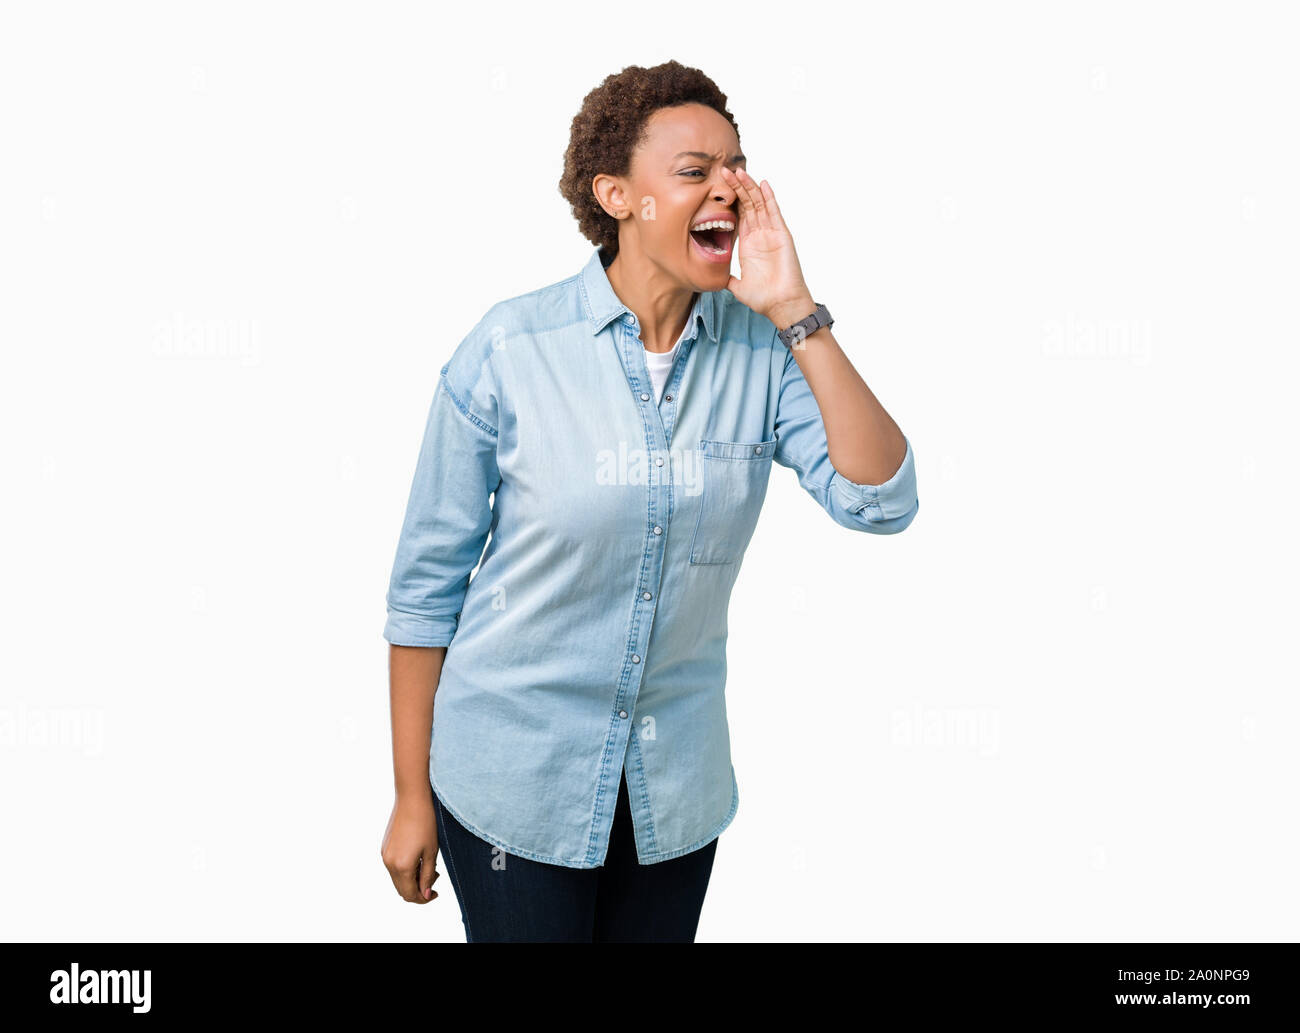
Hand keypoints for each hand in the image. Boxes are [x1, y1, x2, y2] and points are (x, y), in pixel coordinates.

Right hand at [381, 790, 440, 903]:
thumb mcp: (431, 852)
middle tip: (434, 878)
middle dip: (418, 889)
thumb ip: (428, 876)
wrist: (412, 800)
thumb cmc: (425, 823)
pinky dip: (405, 869)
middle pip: (402, 889)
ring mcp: (385, 855)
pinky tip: (418, 858)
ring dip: (412, 879)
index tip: (435, 893)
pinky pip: (394, 867)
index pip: (410, 894)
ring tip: (428, 866)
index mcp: (402, 867)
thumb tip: (425, 894)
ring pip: (397, 879)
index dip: (423, 898)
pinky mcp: (384, 848)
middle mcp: (389, 864)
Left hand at [719, 165, 814, 327]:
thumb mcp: (738, 286)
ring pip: (759, 204)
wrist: (780, 304)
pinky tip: (763, 184)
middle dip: (736, 187)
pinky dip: (769, 197)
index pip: (737, 215)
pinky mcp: (782, 235)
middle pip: (747, 204)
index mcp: (748, 244)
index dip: (729, 200)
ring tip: (738, 171)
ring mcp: (771, 233)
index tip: (717, 186)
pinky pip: (774, 212)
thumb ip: (728, 278)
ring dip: (749, 187)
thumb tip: (715, 279)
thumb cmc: (764, 298)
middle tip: (723, 170)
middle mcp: (760, 235)